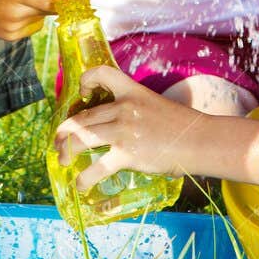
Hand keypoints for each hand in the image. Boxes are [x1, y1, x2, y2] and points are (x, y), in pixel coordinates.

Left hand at [54, 67, 202, 188]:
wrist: (200, 140)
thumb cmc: (181, 126)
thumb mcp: (155, 106)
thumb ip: (134, 111)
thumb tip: (116, 126)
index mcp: (132, 92)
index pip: (101, 73)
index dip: (86, 81)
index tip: (83, 94)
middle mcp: (123, 108)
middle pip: (82, 117)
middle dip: (64, 131)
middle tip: (58, 142)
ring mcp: (123, 131)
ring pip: (81, 138)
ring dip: (66, 151)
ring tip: (63, 161)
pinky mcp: (127, 154)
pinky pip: (96, 167)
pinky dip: (84, 178)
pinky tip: (81, 185)